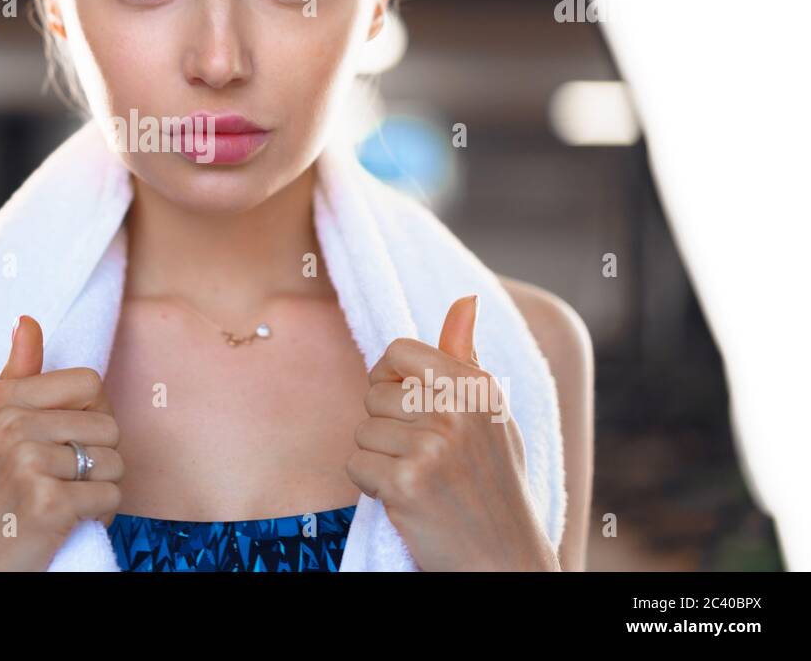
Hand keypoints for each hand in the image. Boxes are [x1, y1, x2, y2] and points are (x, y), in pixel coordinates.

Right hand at [0, 315, 124, 570]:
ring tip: (65, 501)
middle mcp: (9, 424)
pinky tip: (67, 522)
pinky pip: (110, 496)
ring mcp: (26, 462)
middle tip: (65, 481)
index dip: (92, 416)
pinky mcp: (46, 502)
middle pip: (108, 423)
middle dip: (100, 457)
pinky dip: (99, 514)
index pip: (89, 383)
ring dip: (101, 489)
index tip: (67, 442)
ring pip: (114, 461)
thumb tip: (28, 320)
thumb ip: (14, 374)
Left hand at [345, 295, 558, 570]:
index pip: (399, 349)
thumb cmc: (494, 486)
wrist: (505, 561)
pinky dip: (372, 486)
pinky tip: (406, 500)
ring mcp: (432, 447)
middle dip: (386, 425)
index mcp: (478, 387)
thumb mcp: (492, 417)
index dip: (390, 376)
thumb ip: (467, 360)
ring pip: (362, 431)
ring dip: (379, 459)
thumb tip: (464, 301)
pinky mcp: (406, 483)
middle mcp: (458, 410)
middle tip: (422, 456)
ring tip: (419, 480)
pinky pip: (356, 465)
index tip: (405, 404)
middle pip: (374, 392)